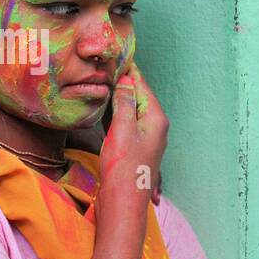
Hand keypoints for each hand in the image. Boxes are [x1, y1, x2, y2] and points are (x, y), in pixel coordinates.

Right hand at [99, 64, 167, 202]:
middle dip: (123, 82)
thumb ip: (124, 102)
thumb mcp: (122, 129)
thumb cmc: (123, 167)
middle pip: (137, 96)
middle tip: (105, 65)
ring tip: (102, 81)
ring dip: (118, 98)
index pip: (142, 85)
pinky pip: (125, 124)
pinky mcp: (134, 149)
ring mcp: (145, 139)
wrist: (122, 204)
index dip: (129, 70)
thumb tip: (125, 80)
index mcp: (155, 118)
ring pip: (130, 110)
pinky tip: (104, 108)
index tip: (117, 54)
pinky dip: (115, 114)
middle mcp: (154, 127)